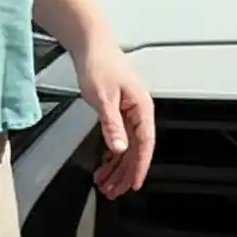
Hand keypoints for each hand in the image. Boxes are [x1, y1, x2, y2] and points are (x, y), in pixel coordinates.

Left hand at [73, 39, 154, 199]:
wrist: (92, 46)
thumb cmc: (100, 65)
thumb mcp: (103, 99)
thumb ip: (112, 125)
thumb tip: (119, 148)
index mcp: (141, 108)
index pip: (145, 143)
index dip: (140, 166)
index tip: (135, 183)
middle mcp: (138, 111)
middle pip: (136, 149)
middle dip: (126, 172)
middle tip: (115, 190)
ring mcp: (129, 112)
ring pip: (127, 146)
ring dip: (117, 166)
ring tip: (106, 183)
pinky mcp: (118, 111)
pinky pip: (119, 138)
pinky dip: (111, 154)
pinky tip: (105, 165)